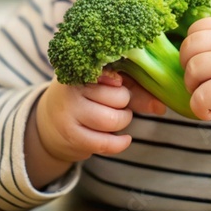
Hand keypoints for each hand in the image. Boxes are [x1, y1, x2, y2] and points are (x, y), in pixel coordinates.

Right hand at [34, 69, 164, 163]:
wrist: (50, 123)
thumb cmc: (86, 98)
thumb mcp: (104, 86)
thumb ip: (133, 90)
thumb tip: (161, 106)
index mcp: (81, 68)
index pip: (112, 70)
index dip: (120, 80)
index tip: (118, 82)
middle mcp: (72, 88)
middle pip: (118, 96)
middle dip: (125, 102)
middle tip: (115, 103)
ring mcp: (70, 112)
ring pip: (113, 119)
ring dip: (122, 121)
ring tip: (115, 116)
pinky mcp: (71, 136)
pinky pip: (105, 142)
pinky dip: (120, 143)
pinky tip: (124, 139)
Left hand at [179, 17, 210, 136]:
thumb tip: (184, 48)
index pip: (196, 28)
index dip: (190, 48)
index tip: (200, 62)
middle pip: (190, 46)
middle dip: (187, 67)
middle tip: (199, 82)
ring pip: (193, 68)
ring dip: (192, 87)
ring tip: (205, 95)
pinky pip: (202, 95)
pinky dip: (199, 107)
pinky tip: (208, 111)